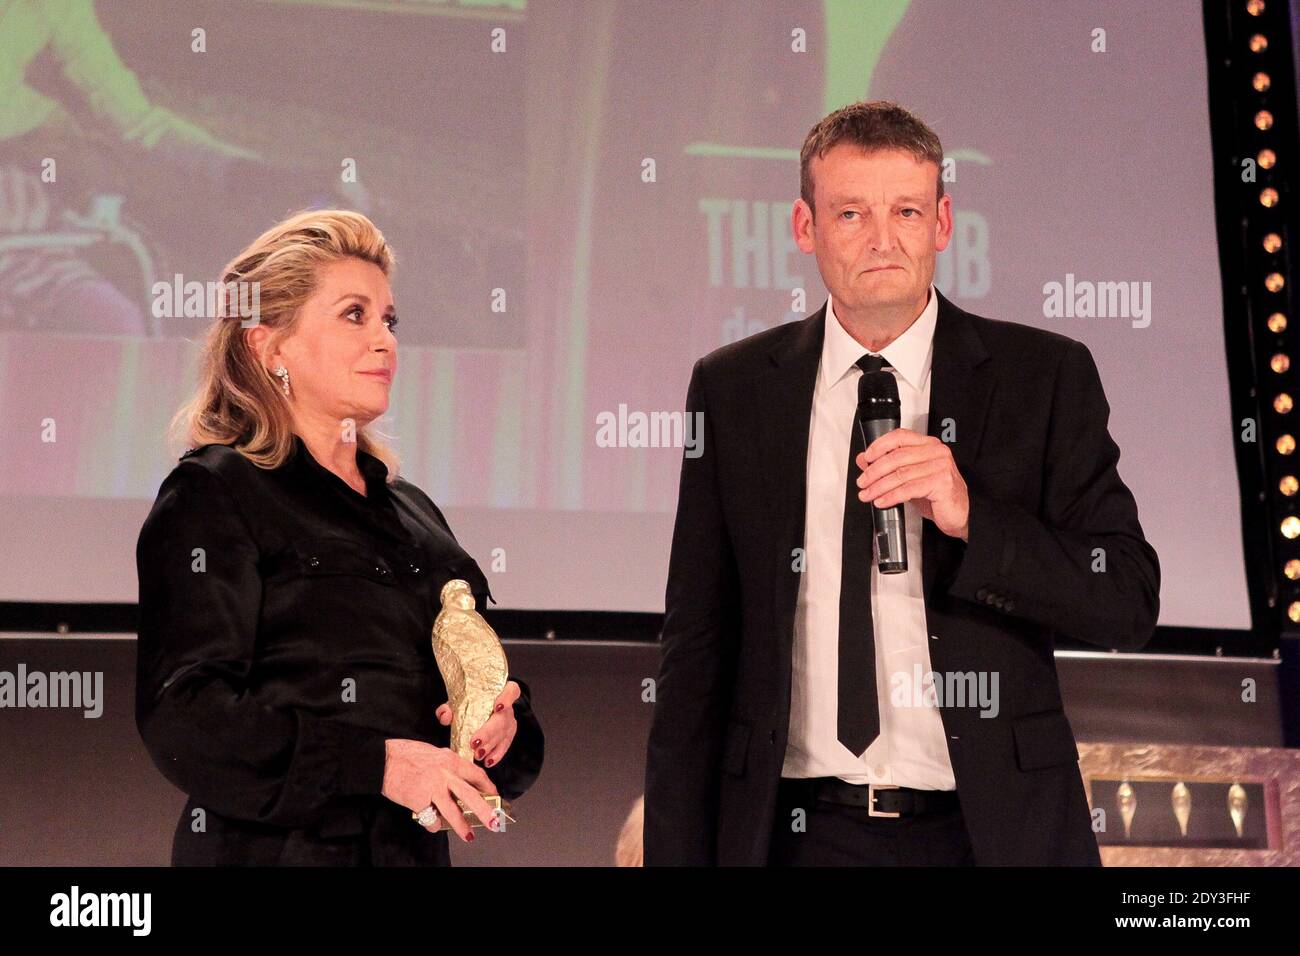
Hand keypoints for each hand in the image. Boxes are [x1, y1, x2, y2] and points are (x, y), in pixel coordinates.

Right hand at [381, 738, 499, 841]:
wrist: (384, 760)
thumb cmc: (408, 755)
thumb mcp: (435, 753)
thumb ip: (449, 766)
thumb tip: (461, 780)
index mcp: (451, 760)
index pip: (476, 774)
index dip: (488, 787)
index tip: (494, 796)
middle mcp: (445, 774)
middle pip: (471, 795)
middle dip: (486, 811)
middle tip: (495, 822)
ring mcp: (432, 789)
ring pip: (453, 812)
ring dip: (462, 826)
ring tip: (469, 836)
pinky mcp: (419, 801)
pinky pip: (431, 818)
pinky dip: (433, 824)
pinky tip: (433, 824)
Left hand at [435, 680, 520, 767]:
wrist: (476, 710)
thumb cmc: (468, 705)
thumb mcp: (456, 703)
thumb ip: (448, 707)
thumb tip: (445, 715)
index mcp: (499, 693)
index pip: (511, 690)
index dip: (507, 697)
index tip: (497, 706)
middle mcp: (507, 709)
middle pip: (503, 719)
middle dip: (489, 732)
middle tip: (474, 742)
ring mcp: (509, 724)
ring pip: (503, 735)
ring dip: (490, 746)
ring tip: (477, 754)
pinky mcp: (507, 738)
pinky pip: (504, 747)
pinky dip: (496, 755)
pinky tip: (487, 761)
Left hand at [857, 428, 968, 541]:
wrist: (960, 514)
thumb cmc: (937, 496)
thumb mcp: (909, 478)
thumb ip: (889, 468)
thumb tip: (864, 460)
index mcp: (929, 445)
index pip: (900, 436)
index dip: (879, 446)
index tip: (866, 458)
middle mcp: (936, 452)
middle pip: (897, 457)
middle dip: (874, 472)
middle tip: (862, 482)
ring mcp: (941, 467)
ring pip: (900, 474)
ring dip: (879, 486)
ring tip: (867, 494)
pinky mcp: (942, 483)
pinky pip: (909, 489)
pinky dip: (891, 496)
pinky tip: (882, 501)